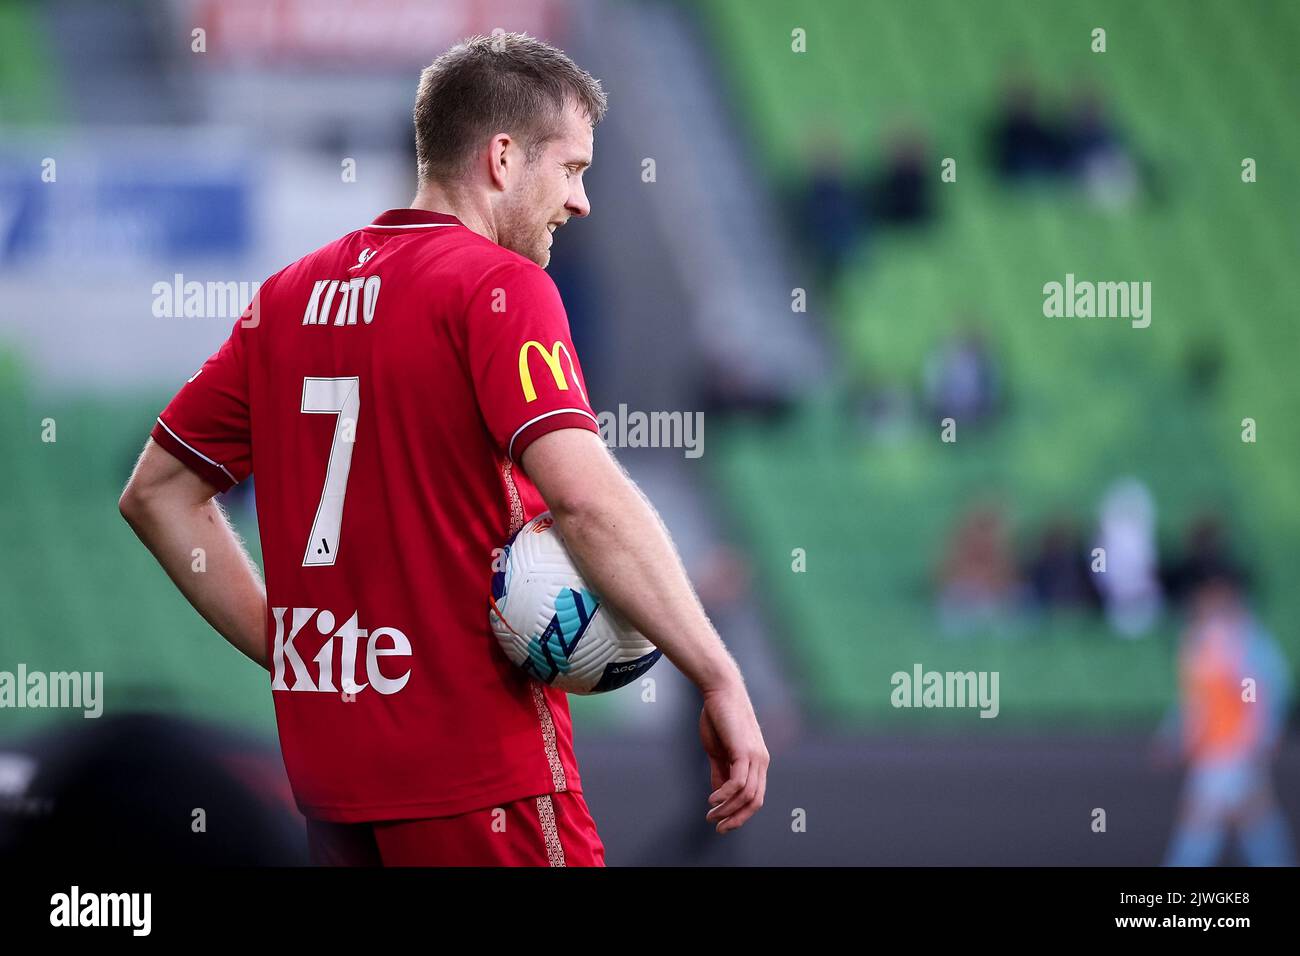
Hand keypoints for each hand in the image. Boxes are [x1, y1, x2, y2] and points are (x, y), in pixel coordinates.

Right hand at [699, 682, 768, 833]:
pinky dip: (725, 795)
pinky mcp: (744, 750)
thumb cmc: (719, 718)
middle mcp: (761, 761)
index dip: (740, 815)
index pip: (755, 797)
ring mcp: (755, 756)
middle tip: (718, 827)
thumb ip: (721, 772)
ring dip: (728, 809)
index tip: (722, 824)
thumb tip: (719, 796)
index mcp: (757, 762)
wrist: (720, 691)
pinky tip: (712, 800)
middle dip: (736, 819)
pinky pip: (739, 782)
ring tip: (711, 815)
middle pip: (755, 801)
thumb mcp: (718, 752)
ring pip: (747, 795)